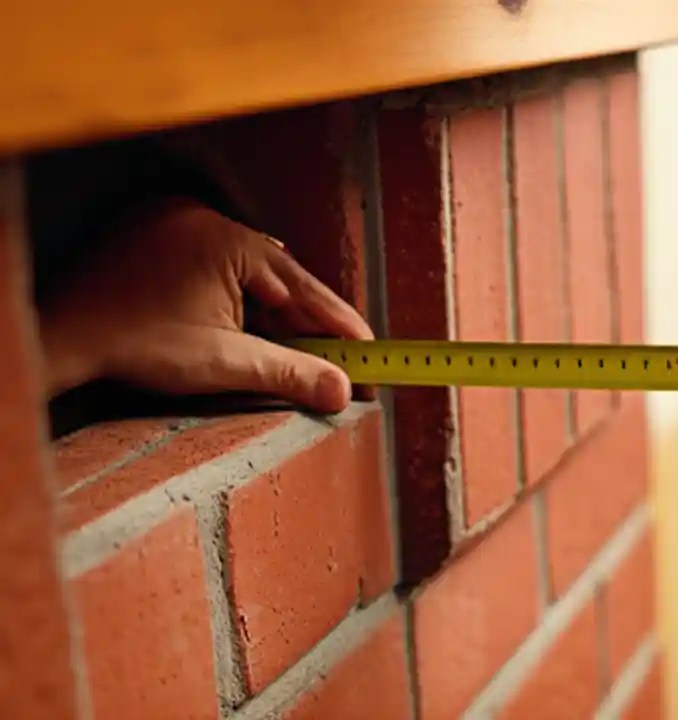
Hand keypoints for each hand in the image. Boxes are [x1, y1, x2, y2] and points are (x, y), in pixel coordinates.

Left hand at [38, 197, 372, 412]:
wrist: (60, 336)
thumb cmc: (134, 344)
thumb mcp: (224, 363)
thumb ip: (289, 374)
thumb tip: (343, 392)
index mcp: (232, 241)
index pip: (306, 288)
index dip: (343, 325)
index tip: (373, 351)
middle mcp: (209, 219)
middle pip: (281, 279)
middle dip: (310, 323)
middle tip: (344, 360)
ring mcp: (182, 223)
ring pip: (251, 273)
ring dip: (275, 312)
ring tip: (302, 349)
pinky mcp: (161, 234)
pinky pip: (221, 264)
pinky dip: (241, 297)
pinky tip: (253, 324)